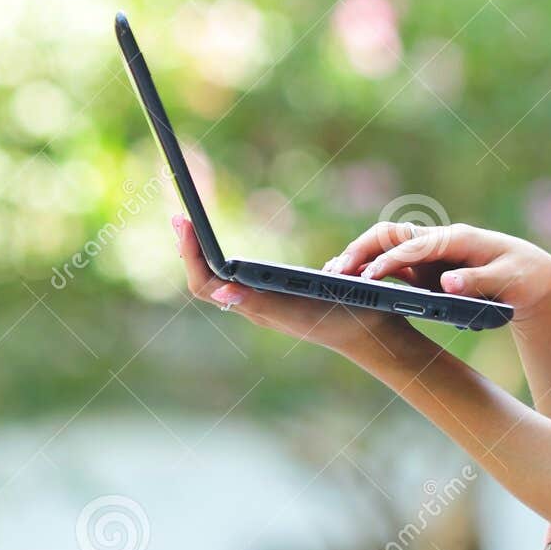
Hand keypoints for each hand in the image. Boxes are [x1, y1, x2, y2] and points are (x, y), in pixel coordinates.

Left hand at [172, 214, 384, 352]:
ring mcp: (266, 305)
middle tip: (181, 217)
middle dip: (190, 250)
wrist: (369, 332)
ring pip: (222, 282)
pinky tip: (231, 255)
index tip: (184, 219)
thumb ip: (263, 300)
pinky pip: (241, 281)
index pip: (205, 283)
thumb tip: (222, 289)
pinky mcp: (279, 300)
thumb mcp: (302, 307)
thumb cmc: (339, 317)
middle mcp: (255, 308)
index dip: (190, 253)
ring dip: (205, 256)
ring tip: (195, 232)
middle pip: (207, 281)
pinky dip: (227, 262)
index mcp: (255, 307)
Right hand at [322, 219, 550, 324]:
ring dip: (357, 259)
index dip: (388, 260)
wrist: (532, 277)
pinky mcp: (425, 269)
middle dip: (360, 251)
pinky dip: (368, 269)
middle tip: (333, 273)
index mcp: (456, 239)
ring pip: (384, 248)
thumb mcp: (507, 280)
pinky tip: (348, 284)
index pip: (413, 246)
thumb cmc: (523, 276)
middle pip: (389, 236)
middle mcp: (437, 242)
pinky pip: (391, 265)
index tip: (367, 277)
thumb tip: (447, 283)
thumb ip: (477, 281)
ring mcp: (429, 255)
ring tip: (329, 279)